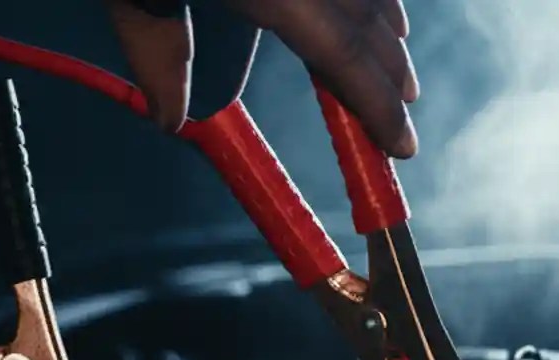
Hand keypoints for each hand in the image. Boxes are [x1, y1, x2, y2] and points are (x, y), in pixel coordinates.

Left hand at [110, 0, 419, 157]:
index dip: (377, 104)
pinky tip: (376, 1)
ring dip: (385, 22)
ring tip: (395, 59)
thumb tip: (168, 117)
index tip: (399, 146)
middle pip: (367, 16)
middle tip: (402, 110)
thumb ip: (156, 50)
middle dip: (389, 69)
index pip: (341, 53)